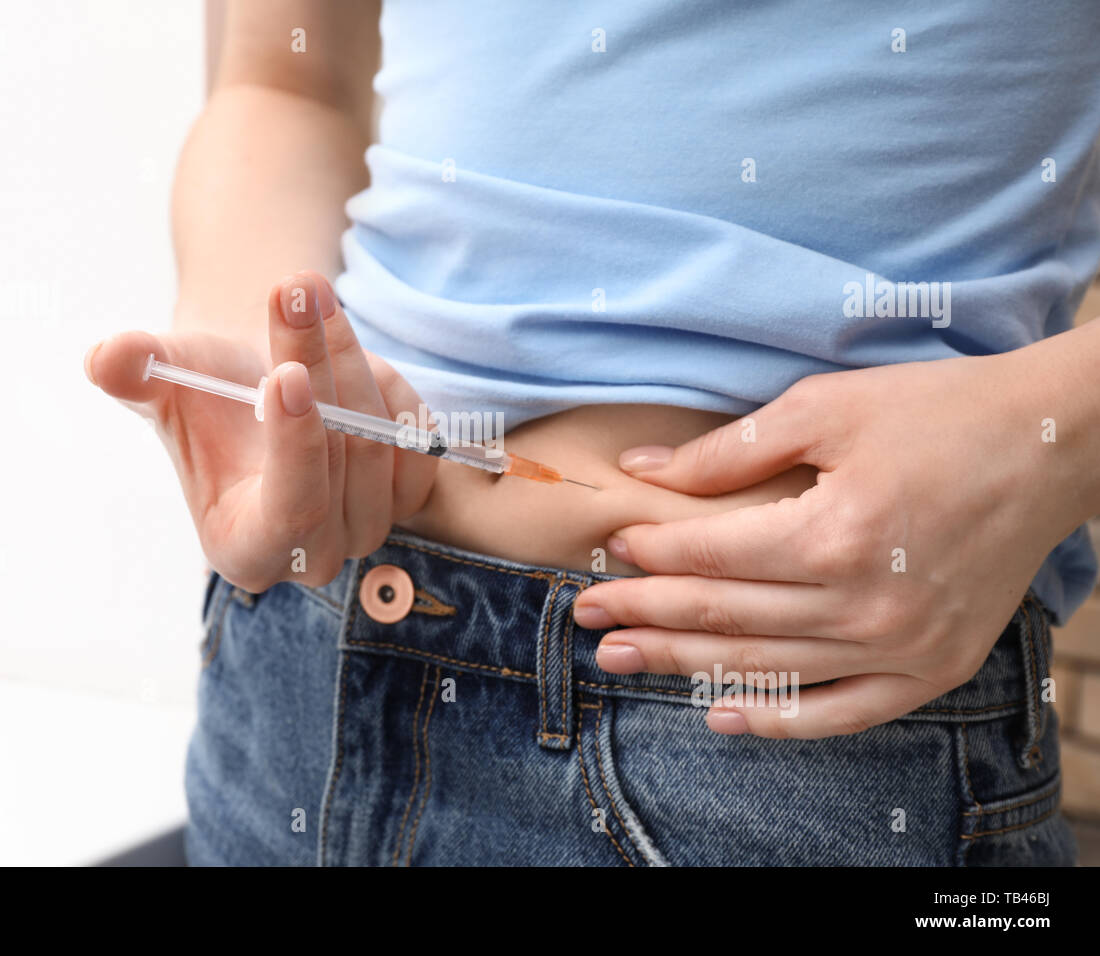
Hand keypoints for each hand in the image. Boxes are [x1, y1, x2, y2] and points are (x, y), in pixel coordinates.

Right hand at [85, 271, 436, 590]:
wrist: (257, 390)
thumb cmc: (207, 397)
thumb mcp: (165, 381)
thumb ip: (135, 374)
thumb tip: (106, 358)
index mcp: (248, 549)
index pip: (290, 512)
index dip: (294, 446)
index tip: (287, 373)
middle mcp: (318, 553)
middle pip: (340, 460)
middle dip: (319, 363)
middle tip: (296, 286)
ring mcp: (372, 524)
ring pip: (380, 437)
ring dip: (348, 355)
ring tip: (309, 295)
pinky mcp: (409, 491)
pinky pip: (414, 430)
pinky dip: (385, 379)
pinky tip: (346, 351)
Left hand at [574, 353, 1071, 738]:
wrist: (1052, 444)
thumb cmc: (937, 412)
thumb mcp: (826, 408)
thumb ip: (728, 451)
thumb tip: (642, 470)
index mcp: (838, 532)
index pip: (712, 555)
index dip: (652, 552)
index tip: (609, 547)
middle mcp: (868, 602)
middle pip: (727, 617)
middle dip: (646, 615)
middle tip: (586, 618)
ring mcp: (904, 646)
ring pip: (767, 666)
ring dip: (684, 666)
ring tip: (619, 660)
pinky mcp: (935, 667)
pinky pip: (842, 712)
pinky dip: (779, 719)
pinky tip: (719, 715)